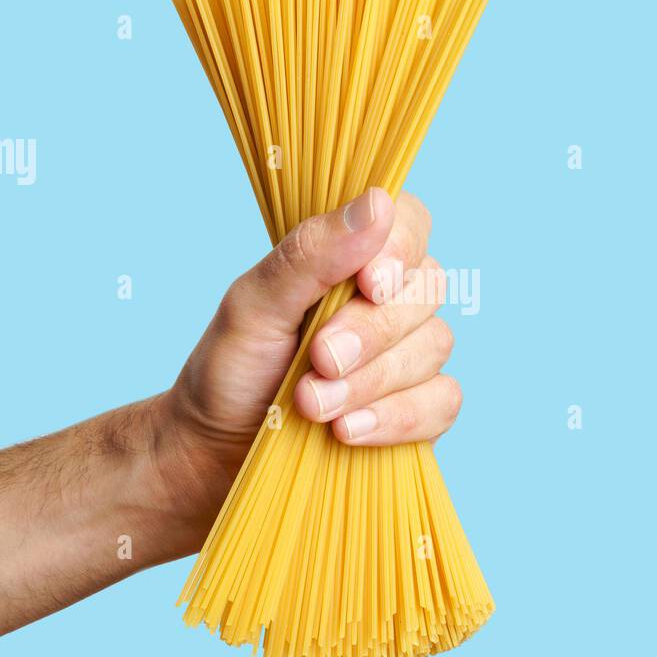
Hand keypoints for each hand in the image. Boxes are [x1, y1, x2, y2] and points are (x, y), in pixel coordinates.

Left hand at [150, 187, 461, 553]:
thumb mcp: (254, 306)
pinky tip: (347, 432)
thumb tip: (378, 202)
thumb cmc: (233, 370)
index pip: (410, 222)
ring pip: (433, 347)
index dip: (401, 249)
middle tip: (317, 361)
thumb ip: (311, 255)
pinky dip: (395, 419)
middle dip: (371, 332)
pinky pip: (440, 403)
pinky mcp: (419, 409)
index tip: (368, 284)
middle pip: (426, 290)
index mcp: (352, 256)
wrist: (216, 454)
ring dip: (371, 382)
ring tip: (312, 405)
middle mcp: (391, 299)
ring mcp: (410, 354)